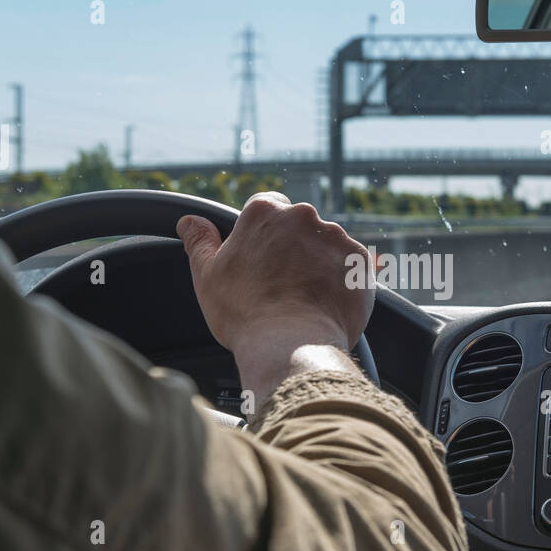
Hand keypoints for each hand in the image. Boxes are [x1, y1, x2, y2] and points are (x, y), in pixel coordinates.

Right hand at [177, 192, 374, 405]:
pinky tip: (326, 303)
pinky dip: (342, 280)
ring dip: (319, 263)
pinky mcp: (360, 261)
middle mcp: (303, 217)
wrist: (291, 346)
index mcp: (265, 213)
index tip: (264, 256)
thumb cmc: (244, 313)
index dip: (265, 232)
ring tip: (305, 298)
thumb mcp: (207, 276)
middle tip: (281, 283)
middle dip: (294, 248)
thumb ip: (200, 241)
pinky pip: (352, 265)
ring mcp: (335, 238)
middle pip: (299, 225)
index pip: (268, 204)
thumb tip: (190, 221)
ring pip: (327, 244)